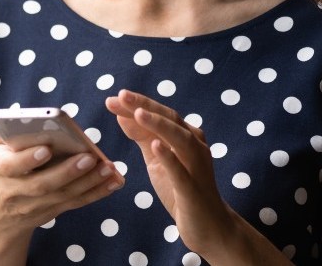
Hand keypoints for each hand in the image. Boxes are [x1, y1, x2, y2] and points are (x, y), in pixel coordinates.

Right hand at [0, 131, 123, 250]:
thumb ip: (7, 129)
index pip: (12, 166)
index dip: (28, 158)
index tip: (47, 149)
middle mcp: (15, 191)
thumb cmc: (2, 167)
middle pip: (43, 184)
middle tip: (89, 157)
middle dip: (67, 172)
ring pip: (63, 195)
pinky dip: (97, 193)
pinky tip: (114, 181)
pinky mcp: (51, 212)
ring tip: (108, 167)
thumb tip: (29, 116)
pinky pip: (75, 203)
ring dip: (88, 182)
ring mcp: (34, 206)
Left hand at [104, 89, 236, 254]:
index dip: (138, 104)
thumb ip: (143, 137)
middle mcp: (195, 146)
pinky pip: (182, 171)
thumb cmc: (181, 190)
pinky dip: (169, 157)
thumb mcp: (157, 161)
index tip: (113, 98)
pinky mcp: (193, 189)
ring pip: (180, 139)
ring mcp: (196, 166)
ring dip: (159, 125)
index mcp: (186, 137)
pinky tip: (155, 145)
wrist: (208, 225)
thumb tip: (122, 114)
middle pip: (170, 120)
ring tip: (137, 113)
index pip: (161, 114)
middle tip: (121, 96)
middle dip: (145, 106)